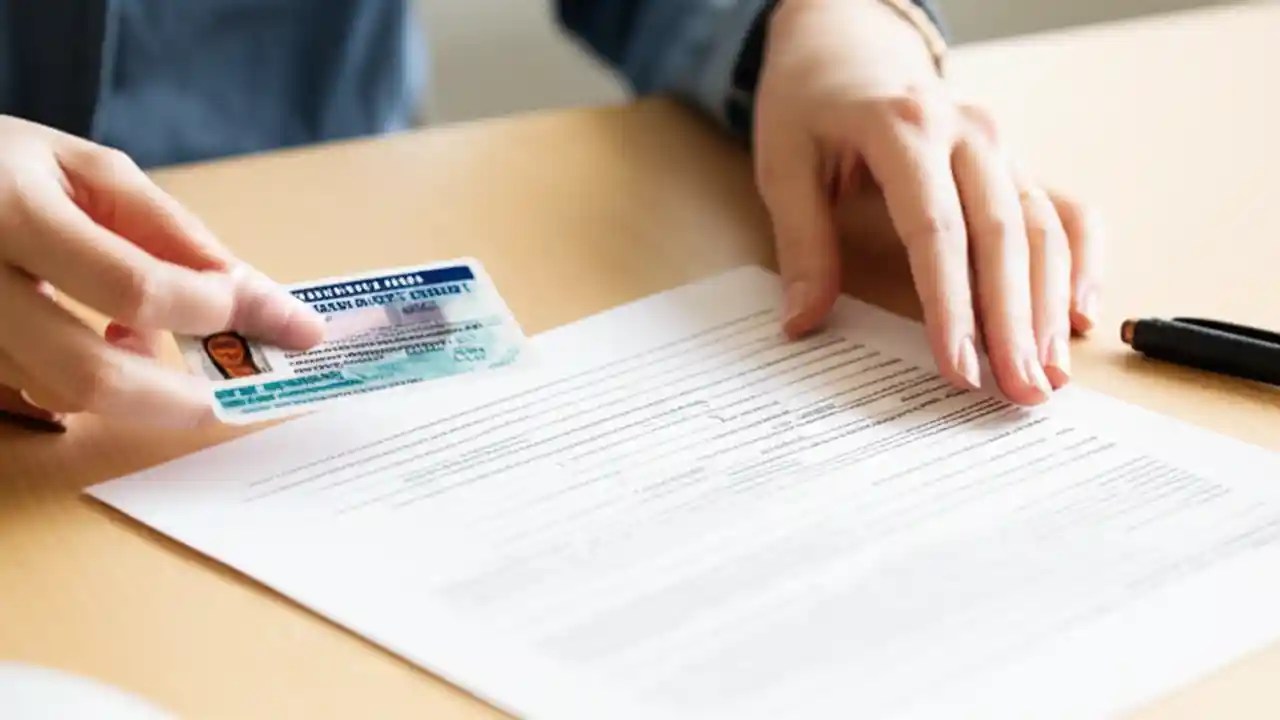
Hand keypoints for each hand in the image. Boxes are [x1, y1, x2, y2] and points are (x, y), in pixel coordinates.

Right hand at [0, 116, 324, 426]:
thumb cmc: (4, 166)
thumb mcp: (88, 170)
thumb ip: (168, 230)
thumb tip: (247, 294)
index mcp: (11, 209)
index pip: (135, 284)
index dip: (215, 311)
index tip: (283, 324)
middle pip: (89, 372)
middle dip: (178, 400)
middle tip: (235, 398)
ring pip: (59, 393)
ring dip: (133, 387)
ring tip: (151, 340)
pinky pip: (30, 396)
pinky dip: (85, 387)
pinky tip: (102, 343)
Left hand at [754, 0, 1102, 404]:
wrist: (846, 47)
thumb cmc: (812, 105)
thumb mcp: (784, 163)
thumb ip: (801, 242)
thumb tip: (802, 322)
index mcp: (905, 127)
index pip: (936, 229)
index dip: (950, 305)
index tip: (958, 366)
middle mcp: (969, 131)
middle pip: (1003, 236)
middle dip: (1015, 322)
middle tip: (1021, 391)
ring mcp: (1001, 146)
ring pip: (1041, 229)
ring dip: (1050, 307)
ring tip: (1049, 375)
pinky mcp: (1015, 162)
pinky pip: (1065, 210)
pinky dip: (1082, 261)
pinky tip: (1079, 316)